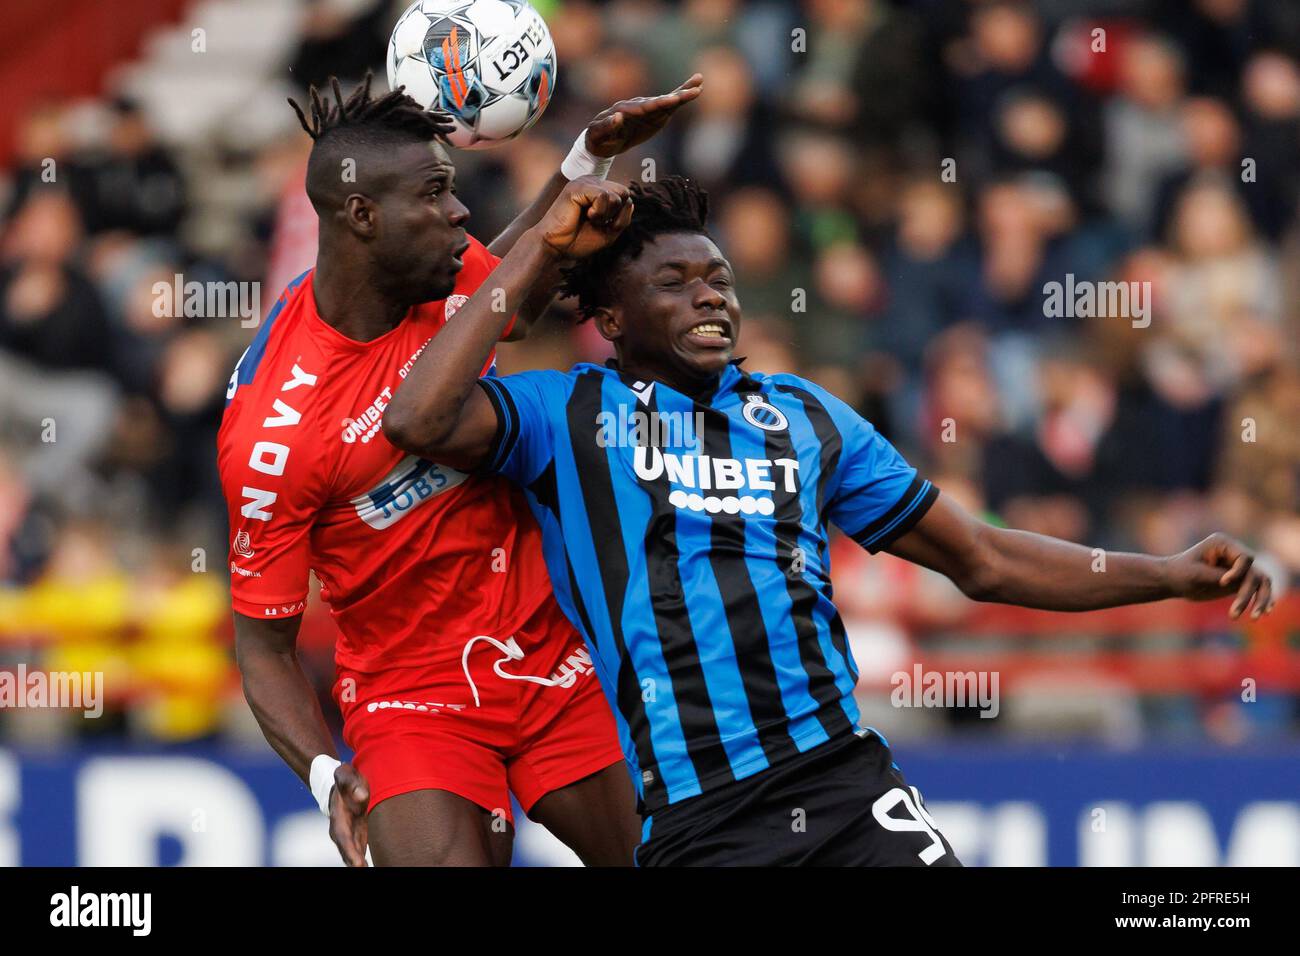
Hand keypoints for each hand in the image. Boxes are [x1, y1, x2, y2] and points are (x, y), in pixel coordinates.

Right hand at [327, 762, 369, 866]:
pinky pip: (360, 849)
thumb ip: (352, 783)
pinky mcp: (358, 834)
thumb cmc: (346, 780)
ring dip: (359, 862)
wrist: (343, 784)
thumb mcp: (346, 775)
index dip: (350, 851)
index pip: (343, 837)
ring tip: (368, 870)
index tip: (357, 863)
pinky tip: (372, 866)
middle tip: (363, 870)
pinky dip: (364, 859)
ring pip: (353, 852)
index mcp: (338, 816)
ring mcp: (349, 833)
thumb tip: (362, 796)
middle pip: (347, 849)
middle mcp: (341, 829)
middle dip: (354, 861)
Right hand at [534, 177, 633, 259]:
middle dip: (616, 214)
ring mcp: (584, 182)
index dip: (620, 215)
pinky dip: (599, 212)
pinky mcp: (578, 187)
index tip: (601, 225)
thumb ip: (623, 218)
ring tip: (589, 219)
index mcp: (598, 190)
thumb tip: (630, 201)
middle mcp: (592, 182)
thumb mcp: (609, 232)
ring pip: (617, 194)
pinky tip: (586, 216)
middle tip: (597, 222)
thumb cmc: (578, 240)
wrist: (556, 248)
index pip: (624, 196)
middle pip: (624, 192)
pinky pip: (603, 196)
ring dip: (607, 214)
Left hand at [583, 73, 703, 157]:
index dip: (654, 105)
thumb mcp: (597, 136)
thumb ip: (606, 126)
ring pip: (667, 99)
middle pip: (657, 101)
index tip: (667, 101)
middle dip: (672, 98)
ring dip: (682, 92)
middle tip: (687, 93)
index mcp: (624, 111)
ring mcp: (648, 108)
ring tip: (698, 83)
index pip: (640, 108)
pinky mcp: (656, 113)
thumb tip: (618, 116)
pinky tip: (697, 87)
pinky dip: (683, 95)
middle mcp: (638, 105)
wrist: (602, 140)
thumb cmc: (598, 139)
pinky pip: (671, 103)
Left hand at [1163, 533, 1274, 618]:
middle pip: (1254, 573)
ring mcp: (1238, 568)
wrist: (1171, 580)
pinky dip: (1263, 600)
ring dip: (1261, 600)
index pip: (1245, 557)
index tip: (1223, 583)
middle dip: (1248, 594)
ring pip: (1261, 582)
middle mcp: (1235, 554)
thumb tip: (1238, 583)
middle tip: (1233, 614)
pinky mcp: (1239, 581)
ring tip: (1254, 617)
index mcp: (1223, 544)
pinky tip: (1265, 613)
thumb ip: (1218, 577)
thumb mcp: (1196, 575)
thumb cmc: (1179, 573)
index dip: (1239, 572)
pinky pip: (1257, 589)